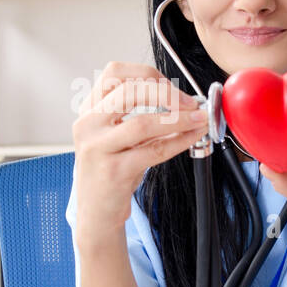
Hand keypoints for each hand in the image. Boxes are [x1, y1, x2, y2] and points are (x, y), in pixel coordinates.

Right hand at [71, 62, 208, 242]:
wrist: (95, 214)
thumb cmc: (110, 172)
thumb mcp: (117, 137)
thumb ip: (140, 115)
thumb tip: (184, 101)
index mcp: (89, 110)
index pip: (115, 73)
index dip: (149, 74)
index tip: (173, 85)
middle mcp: (88, 125)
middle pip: (129, 90)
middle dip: (167, 92)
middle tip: (190, 102)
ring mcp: (97, 148)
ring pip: (143, 122)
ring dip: (179, 118)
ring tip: (198, 119)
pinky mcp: (113, 171)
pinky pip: (154, 150)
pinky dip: (179, 141)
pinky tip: (192, 137)